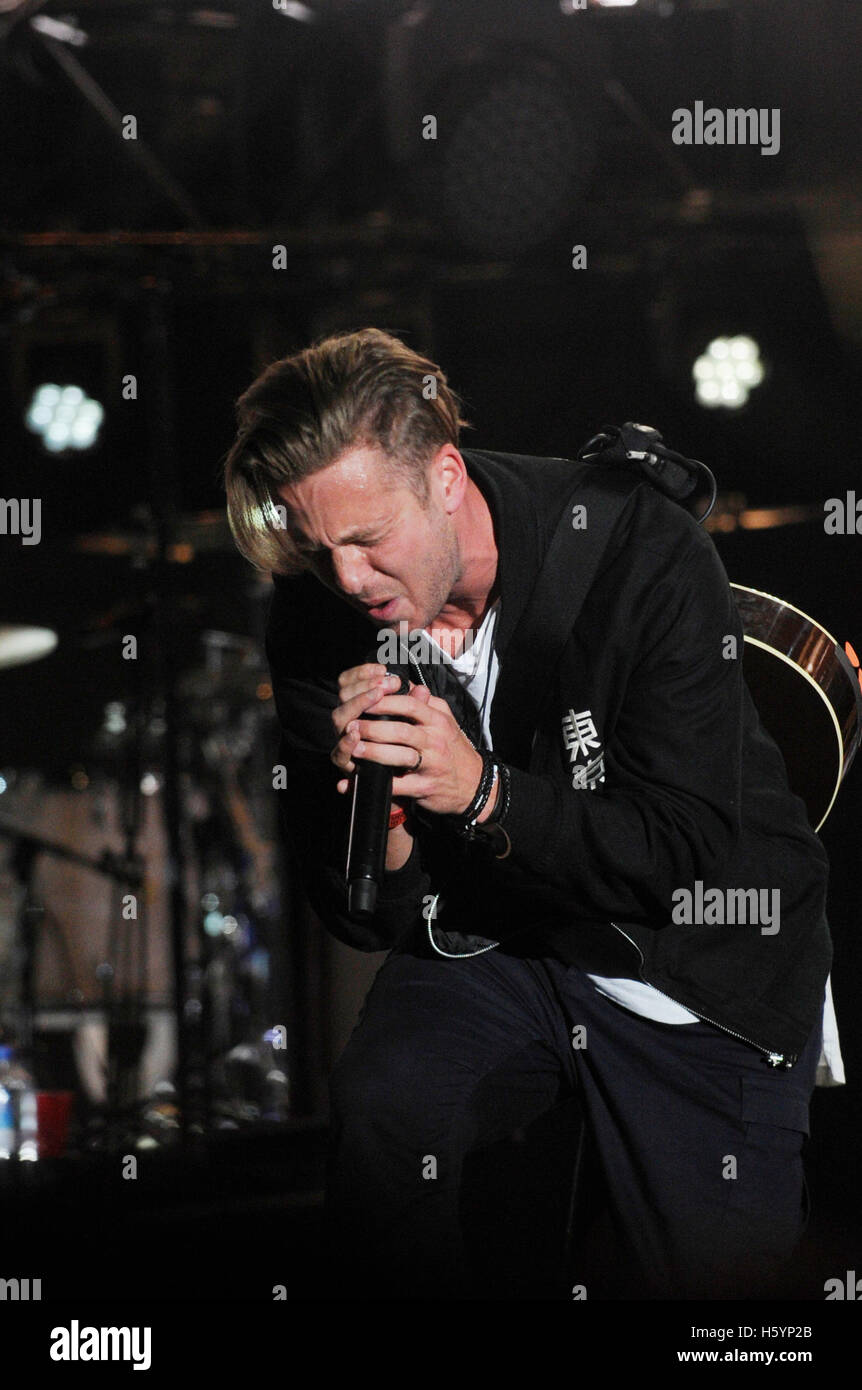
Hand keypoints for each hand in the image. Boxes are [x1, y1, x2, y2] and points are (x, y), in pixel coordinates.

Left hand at [330, 663, 484, 816]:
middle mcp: (436, 740)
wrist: (475, 783)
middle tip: (352, 725)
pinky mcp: (425, 787)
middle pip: (401, 730)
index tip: (365, 700)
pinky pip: (399, 785)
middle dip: (372, 727)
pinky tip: (361, 779)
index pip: (410, 705)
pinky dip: (378, 782)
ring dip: (373, 752)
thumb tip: (405, 683)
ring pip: (400, 756)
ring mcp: (431, 765)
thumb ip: (425, 703)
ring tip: (354, 748)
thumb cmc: (453, 748)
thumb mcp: (445, 720)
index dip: (385, 702)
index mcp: (438, 720)